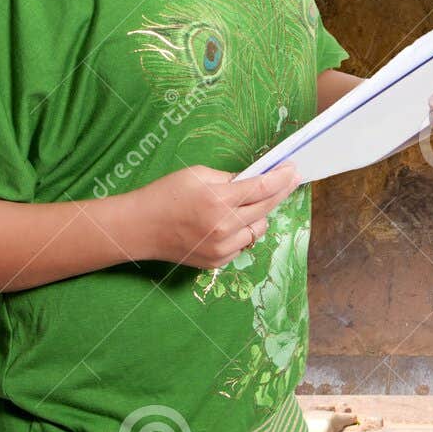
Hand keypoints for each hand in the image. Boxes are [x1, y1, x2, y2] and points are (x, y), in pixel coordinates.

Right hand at [132, 162, 300, 268]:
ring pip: (259, 229)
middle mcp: (223, 226)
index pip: (262, 188)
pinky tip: (230, 223)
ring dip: (259, 215)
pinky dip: (243, 232)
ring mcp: (221, 248)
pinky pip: (244, 244)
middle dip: (281, 192)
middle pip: (266, 208)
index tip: (293, 169)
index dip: (281, 178)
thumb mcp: (198, 175)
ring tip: (247, 205)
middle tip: (290, 180)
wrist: (139, 228)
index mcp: (217, 200)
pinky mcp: (217, 262)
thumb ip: (230, 178)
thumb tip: (255, 179)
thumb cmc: (166, 194)